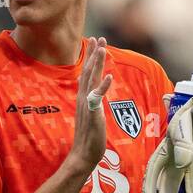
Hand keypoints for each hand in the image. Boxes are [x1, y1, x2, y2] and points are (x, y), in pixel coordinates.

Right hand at [69, 37, 111, 173]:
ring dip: (97, 63)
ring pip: (92, 79)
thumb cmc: (89, 138)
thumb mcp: (91, 115)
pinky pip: (97, 97)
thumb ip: (92, 103)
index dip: (91, 58)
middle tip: (98, 38)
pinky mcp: (92, 114)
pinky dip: (103, 86)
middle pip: (88, 71)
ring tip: (102, 49)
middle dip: (94, 54)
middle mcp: (83, 98)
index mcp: (84, 98)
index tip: (95, 43)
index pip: (87, 73)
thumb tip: (94, 96)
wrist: (83, 155)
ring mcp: (87, 105)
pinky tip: (110, 76)